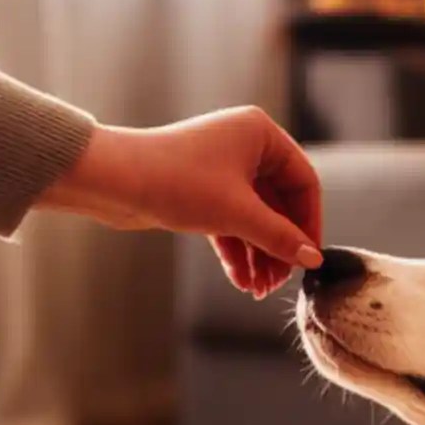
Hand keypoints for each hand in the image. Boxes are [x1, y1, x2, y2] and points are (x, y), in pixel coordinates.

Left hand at [38, 106, 321, 297]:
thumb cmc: (175, 182)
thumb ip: (280, 237)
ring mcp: (223, 168)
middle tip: (280, 282)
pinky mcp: (202, 190)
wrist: (111, 182)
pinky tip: (241, 280)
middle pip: (279, 204)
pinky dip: (237, 250)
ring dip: (258, 254)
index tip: (310, 258)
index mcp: (260, 134)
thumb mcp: (237, 214)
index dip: (309, 223)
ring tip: (258, 290)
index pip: (303, 181)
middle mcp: (245, 146)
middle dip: (278, 246)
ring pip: (255, 217)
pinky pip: (231, 221)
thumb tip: (313, 258)